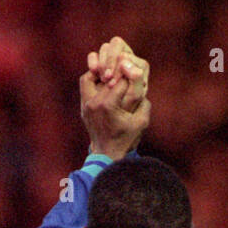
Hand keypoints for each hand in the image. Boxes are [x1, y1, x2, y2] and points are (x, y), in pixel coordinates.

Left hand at [80, 44, 150, 159]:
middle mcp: (95, 102)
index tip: (136, 75)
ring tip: (114, 76)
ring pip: (94, 76)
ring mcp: (86, 104)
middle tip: (127, 73)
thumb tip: (141, 82)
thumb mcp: (142, 122)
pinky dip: (94, 78)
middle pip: (108, 76)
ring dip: (105, 74)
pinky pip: (85, 83)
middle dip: (119, 74)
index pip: (122, 80)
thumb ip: (145, 101)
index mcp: (109, 105)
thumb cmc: (127, 139)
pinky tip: (104, 80)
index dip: (131, 75)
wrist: (108, 154)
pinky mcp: (83, 105)